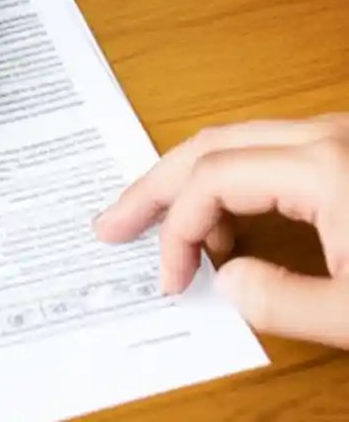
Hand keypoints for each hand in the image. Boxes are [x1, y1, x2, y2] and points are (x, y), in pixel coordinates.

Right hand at [93, 115, 348, 348]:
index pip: (211, 181)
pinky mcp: (348, 151)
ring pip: (237, 142)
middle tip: (113, 224)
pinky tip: (221, 222)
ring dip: (189, 183)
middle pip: (211, 147)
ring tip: (155, 223)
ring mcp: (339, 137)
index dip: (176, 231)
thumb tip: (226, 282)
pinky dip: (230, 182)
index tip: (172, 279)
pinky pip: (269, 150)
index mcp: (323, 167)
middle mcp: (326, 137)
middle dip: (155, 189)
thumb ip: (281, 302)